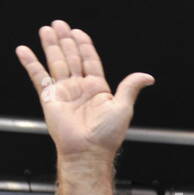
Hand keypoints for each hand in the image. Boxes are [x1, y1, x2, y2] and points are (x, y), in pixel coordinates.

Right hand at [15, 20, 152, 194]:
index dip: (84, 46)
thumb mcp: (123, 107)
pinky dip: (30, 63)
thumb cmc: (107, 135)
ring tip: (46, 30)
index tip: (78, 32)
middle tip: (59, 24)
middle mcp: (80, 88)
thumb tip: (148, 77)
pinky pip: (38, 77)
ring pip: (56, 62)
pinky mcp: (49, 98)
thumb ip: (130, 87)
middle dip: (65, 41)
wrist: (88, 150)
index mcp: (98, 88)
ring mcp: (64, 92)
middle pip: (71, 58)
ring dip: (50, 46)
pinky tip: (24, 51)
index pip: (90, 61)